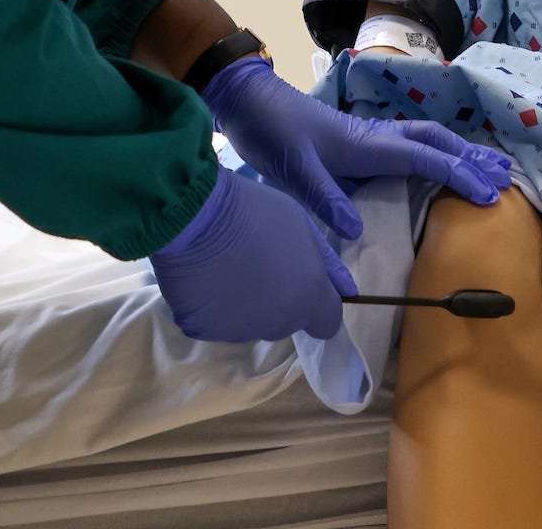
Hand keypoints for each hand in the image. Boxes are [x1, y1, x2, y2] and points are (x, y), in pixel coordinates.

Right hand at [150, 169, 355, 341]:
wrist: (193, 214)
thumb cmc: (254, 210)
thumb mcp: (301, 224)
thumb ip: (328, 264)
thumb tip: (348, 291)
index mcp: (307, 297)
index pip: (327, 323)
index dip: (316, 305)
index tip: (301, 284)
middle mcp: (278, 322)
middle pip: (286, 321)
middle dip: (279, 300)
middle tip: (258, 263)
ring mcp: (239, 330)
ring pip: (250, 323)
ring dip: (246, 304)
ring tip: (228, 266)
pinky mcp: (203, 330)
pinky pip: (214, 321)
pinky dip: (212, 305)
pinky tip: (204, 276)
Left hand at [202, 56, 510, 238]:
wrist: (250, 103)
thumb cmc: (274, 132)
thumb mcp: (295, 170)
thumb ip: (326, 198)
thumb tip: (356, 229)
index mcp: (370, 144)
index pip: (427, 158)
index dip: (460, 175)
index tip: (490, 194)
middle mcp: (378, 138)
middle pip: (438, 142)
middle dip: (472, 159)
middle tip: (505, 178)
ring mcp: (370, 139)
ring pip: (426, 142)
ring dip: (459, 153)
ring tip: (487, 168)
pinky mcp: (359, 144)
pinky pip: (409, 149)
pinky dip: (434, 156)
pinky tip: (437, 168)